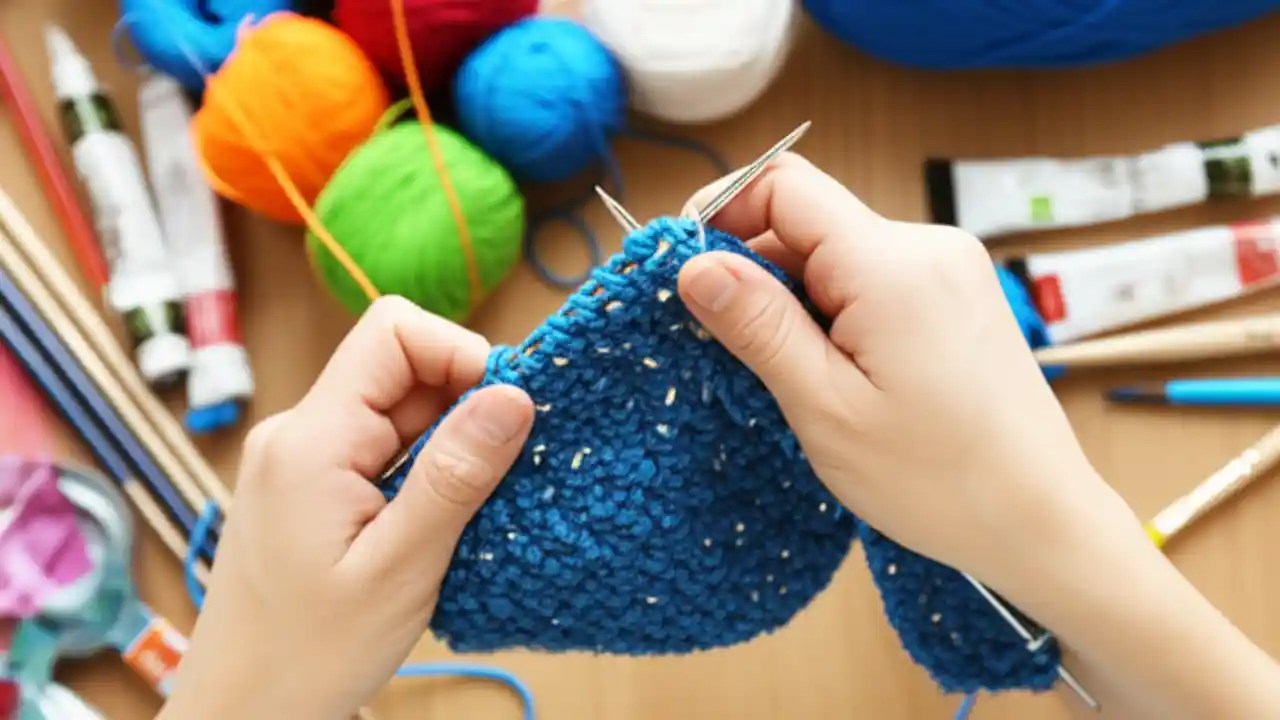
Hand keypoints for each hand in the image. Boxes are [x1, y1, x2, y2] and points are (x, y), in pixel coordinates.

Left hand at [160, 297, 533, 719]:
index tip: (509, 411)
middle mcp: (300, 434)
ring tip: (476, 505)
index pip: (394, 333)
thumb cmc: (309, 654)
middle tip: (505, 470)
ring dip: (449, 442)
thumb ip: (455, 476)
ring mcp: (303, 460)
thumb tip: (514, 394)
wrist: (243, 713)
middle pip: (400, 369)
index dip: (461, 352)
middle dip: (465, 404)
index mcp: (312, 440)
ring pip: (397, 411)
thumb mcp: (400, 568)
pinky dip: (425, 469)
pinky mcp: (312, 487)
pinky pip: (382, 448)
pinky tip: (444, 518)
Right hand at [677, 154, 1279, 718]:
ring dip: (794, 297)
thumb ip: (758, 325)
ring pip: (836, 251)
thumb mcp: (825, 408)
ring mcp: (948, 268)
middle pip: (807, 218)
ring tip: (795, 377)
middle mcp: (927, 246)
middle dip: (755, 269)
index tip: (689, 274)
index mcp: (891, 266)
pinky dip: (834, 310)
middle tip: (733, 348)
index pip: (782, 183)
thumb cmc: (936, 479)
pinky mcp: (956, 293)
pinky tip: (836, 373)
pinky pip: (871, 276)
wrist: (1039, 519)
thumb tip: (694, 265)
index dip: (722, 211)